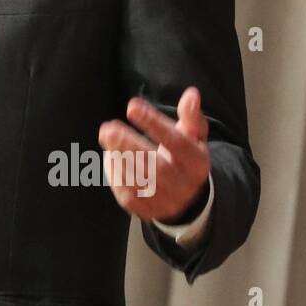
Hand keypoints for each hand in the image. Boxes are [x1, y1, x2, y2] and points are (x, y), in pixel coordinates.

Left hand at [98, 86, 210, 222]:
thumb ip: (191, 116)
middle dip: (129, 146)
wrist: (188, 197)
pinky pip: (129, 197)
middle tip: (108, 128)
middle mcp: (184, 185)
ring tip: (107, 139)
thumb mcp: (193, 136)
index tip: (132, 106)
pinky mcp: (149, 212)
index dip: (154, 124)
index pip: (176, 142)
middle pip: (156, 167)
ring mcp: (167, 201)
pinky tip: (109, 158)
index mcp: (197, 163)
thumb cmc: (184, 156)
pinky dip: (116, 177)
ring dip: (120, 159)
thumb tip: (192, 94)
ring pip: (140, 183)